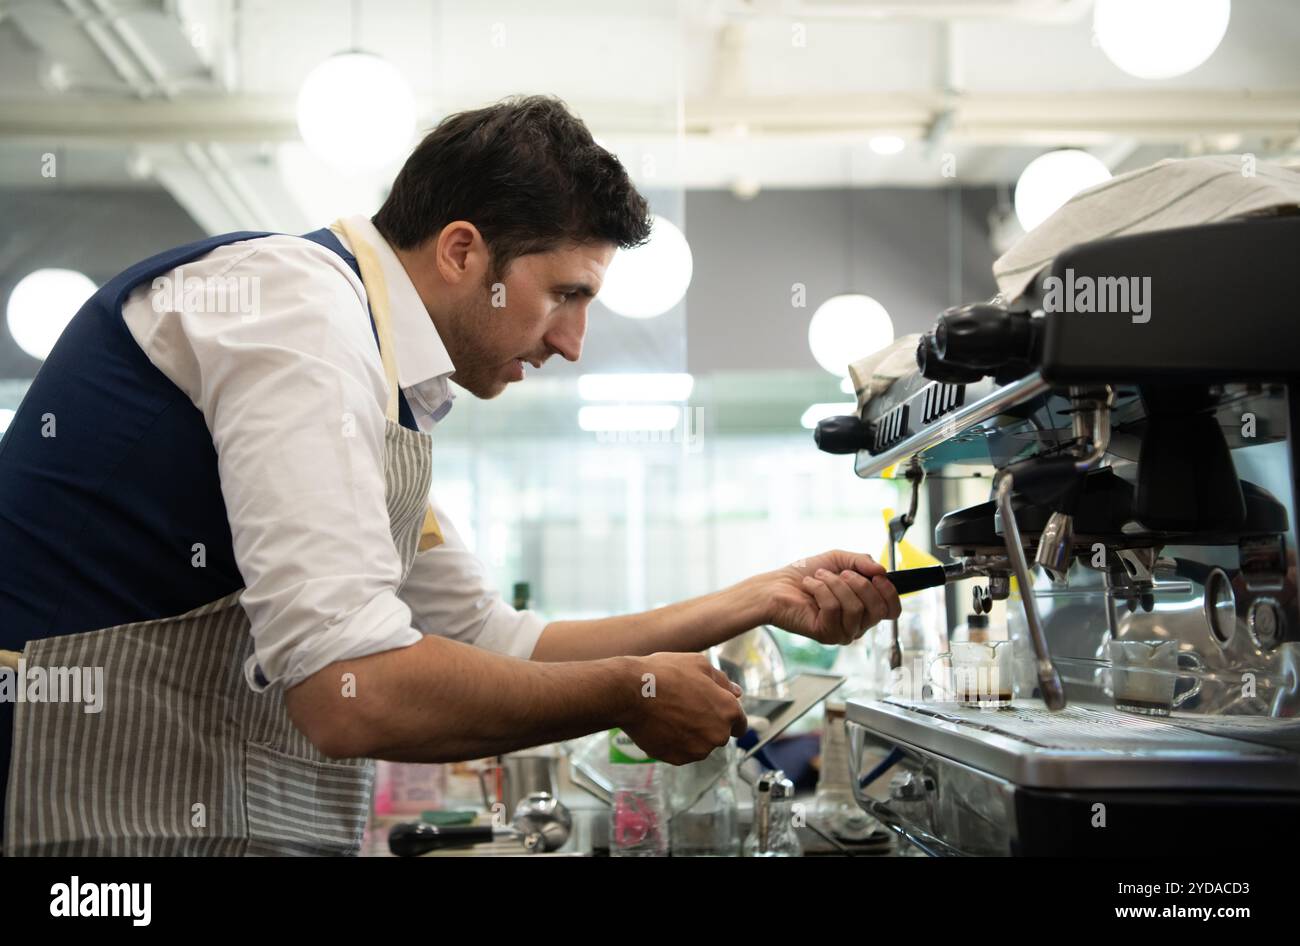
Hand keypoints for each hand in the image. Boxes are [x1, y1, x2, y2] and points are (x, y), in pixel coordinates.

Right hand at [618, 653, 748, 765]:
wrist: (631, 692)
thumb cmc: (666, 673)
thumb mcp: (699, 664)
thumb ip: (722, 681)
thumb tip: (737, 692)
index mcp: (728, 711)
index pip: (740, 724)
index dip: (728, 716)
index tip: (713, 711)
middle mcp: (718, 735)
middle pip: (718, 734)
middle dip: (707, 723)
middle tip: (684, 706)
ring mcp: (697, 750)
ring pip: (699, 744)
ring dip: (690, 734)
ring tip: (669, 714)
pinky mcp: (677, 759)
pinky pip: (681, 752)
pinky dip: (674, 742)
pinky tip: (661, 725)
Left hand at [762, 549, 901, 644]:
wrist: (776, 585)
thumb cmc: (806, 574)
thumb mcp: (839, 560)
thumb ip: (863, 562)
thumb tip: (882, 571)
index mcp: (864, 609)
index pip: (892, 610)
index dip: (889, 591)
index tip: (876, 575)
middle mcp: (856, 625)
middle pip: (877, 609)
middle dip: (860, 584)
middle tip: (842, 573)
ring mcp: (842, 632)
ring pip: (855, 608)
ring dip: (836, 584)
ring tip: (819, 577)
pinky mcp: (825, 634)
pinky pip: (834, 609)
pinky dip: (821, 590)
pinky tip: (810, 587)